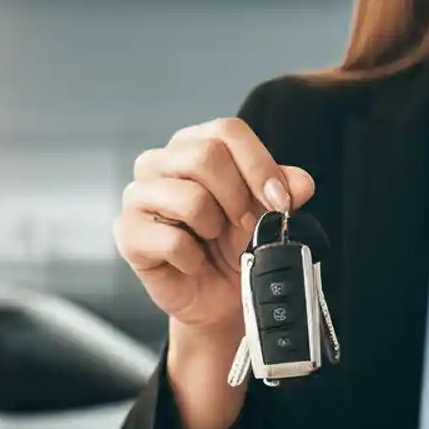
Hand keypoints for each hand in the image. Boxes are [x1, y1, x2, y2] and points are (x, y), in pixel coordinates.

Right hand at [115, 117, 314, 332]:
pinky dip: (193, 259)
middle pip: (205, 155)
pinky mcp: (127, 234)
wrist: (216, 297)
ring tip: (211, 240)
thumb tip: (301, 183)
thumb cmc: (233, 246)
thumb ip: (284, 190)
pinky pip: (171, 241)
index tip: (280, 200)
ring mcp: (138, 197)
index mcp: (192, 145)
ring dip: (213, 227)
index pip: (226, 130)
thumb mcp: (267, 213)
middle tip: (245, 224)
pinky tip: (191, 263)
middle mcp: (159, 163)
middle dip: (237, 197)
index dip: (259, 165)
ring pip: (189, 198)